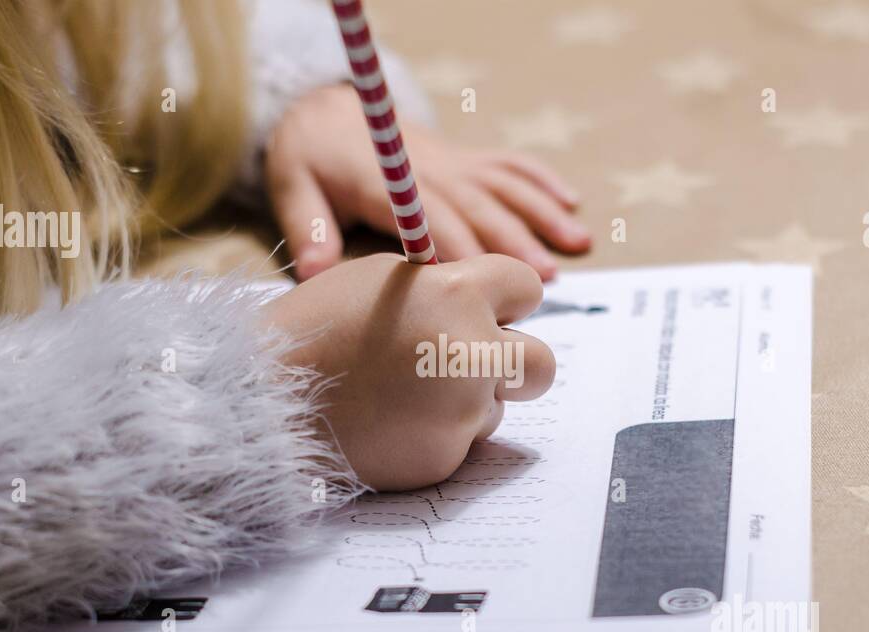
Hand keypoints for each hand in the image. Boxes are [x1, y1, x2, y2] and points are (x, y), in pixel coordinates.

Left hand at [264, 84, 590, 281]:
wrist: (326, 113)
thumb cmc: (309, 160)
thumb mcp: (292, 190)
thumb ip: (309, 231)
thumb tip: (315, 273)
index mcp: (386, 181)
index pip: (428, 216)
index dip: (455, 247)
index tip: (481, 280)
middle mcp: (429, 169)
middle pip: (477, 205)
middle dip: (513, 241)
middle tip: (544, 278)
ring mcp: (452, 162)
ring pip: (504, 186)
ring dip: (540, 215)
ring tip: (575, 245)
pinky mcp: (464, 159)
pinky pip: (509, 165)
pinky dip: (542, 181)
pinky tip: (572, 204)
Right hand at [264, 253, 554, 489]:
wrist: (266, 402)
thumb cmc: (314, 330)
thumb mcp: (379, 281)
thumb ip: (443, 287)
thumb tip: (488, 301)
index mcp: (457, 295)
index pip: (525, 286)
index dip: (507, 298)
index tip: (490, 308)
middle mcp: (471, 354)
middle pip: (542, 363)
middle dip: (516, 362)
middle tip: (476, 363)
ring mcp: (461, 412)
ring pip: (496, 405)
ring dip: (465, 400)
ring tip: (399, 392)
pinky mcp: (445, 458)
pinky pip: (461, 443)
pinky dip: (434, 435)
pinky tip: (390, 423)